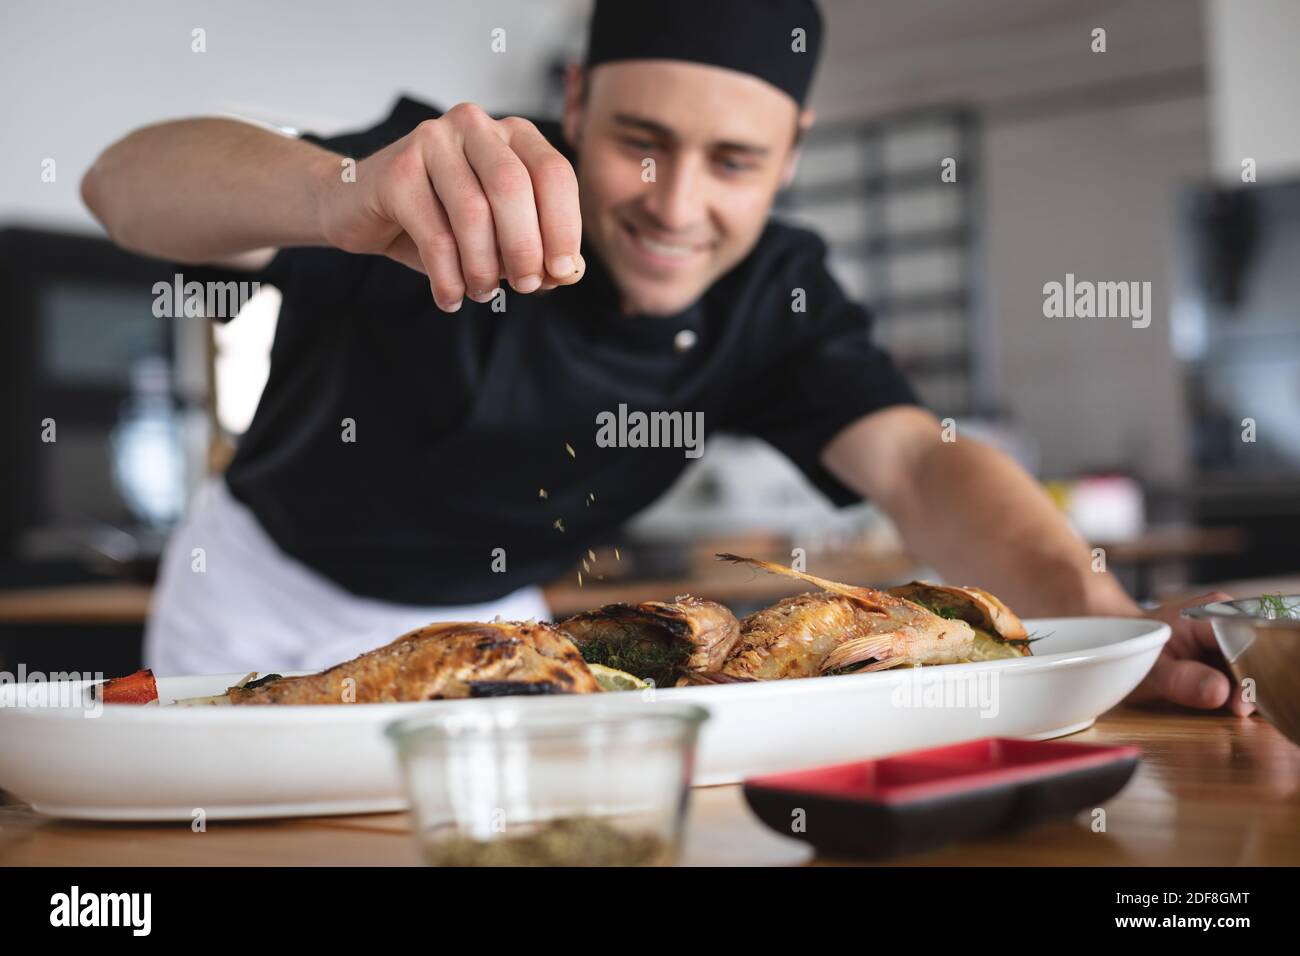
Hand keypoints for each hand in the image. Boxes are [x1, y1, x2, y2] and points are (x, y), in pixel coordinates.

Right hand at [316, 102, 583, 311]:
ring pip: (473, 213)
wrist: (361, 210)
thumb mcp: (497, 237)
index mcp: (512, 134)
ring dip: (483, 268)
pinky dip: (448, 277)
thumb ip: (538, 250)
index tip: (562, 273)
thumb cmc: (440, 221)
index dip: (564, 228)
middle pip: (514, 188)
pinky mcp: (398, 170)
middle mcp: (475, 127)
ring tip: (481, 294)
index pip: (554, 175)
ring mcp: (433, 141)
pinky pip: (435, 234)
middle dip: (525, 248)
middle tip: (525, 287)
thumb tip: (569, 273)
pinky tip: (450, 296)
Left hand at [1125, 591, 1254, 715]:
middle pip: (1255, 656)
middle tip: (1234, 712)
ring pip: (1253, 665)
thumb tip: (1220, 691)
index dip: (1248, 678)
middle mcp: (1226, 616)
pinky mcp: (1229, 646)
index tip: (1237, 706)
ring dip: (1245, 691)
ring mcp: (1229, 631)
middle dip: (1249, 688)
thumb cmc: (1132, 652)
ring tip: (1227, 708)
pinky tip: (1226, 702)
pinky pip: (1245, 669)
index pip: (1247, 646)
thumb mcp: (1150, 671)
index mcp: (1210, 614)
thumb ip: (1181, 680)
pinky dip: (1239, 689)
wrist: (1122, 643)